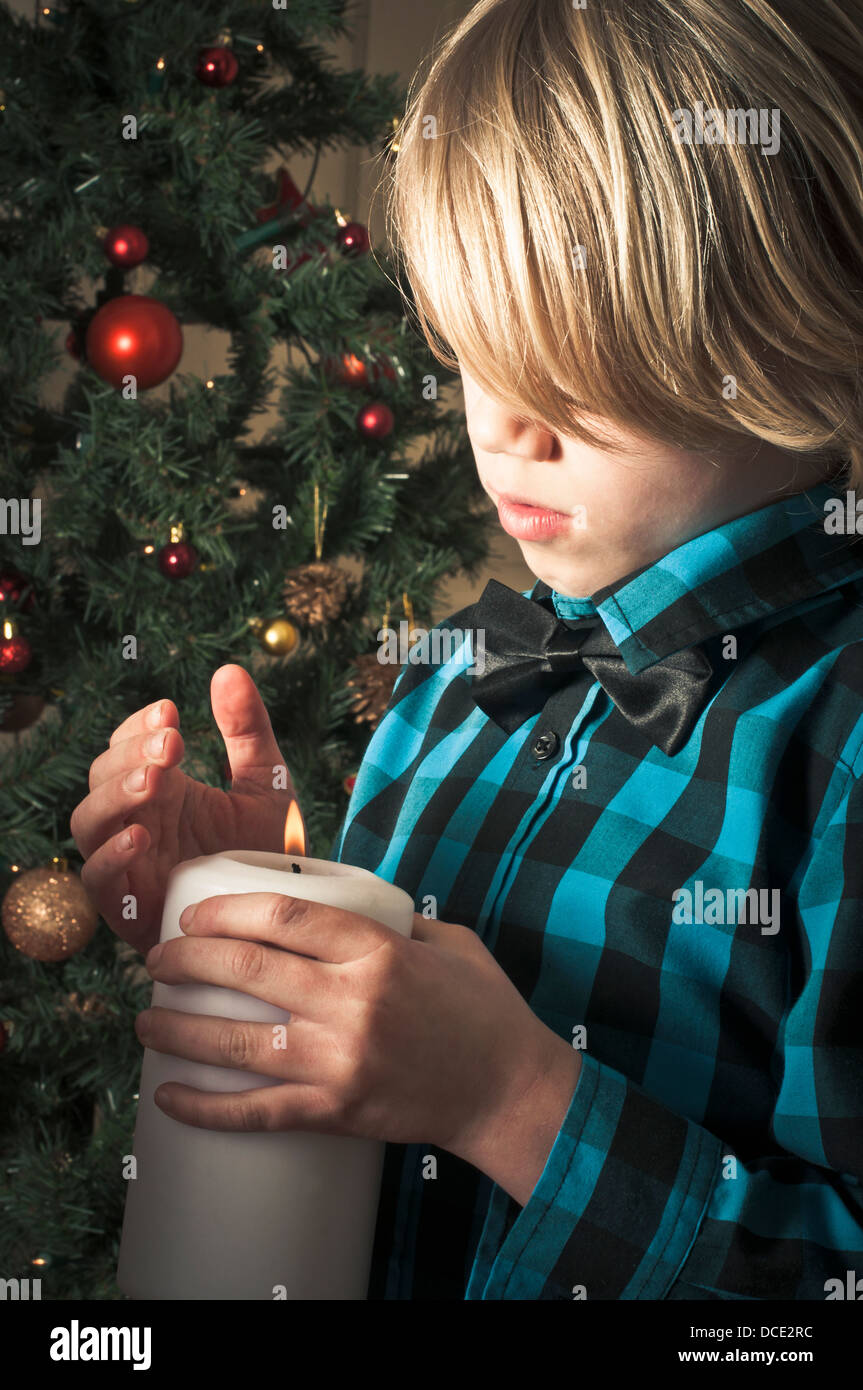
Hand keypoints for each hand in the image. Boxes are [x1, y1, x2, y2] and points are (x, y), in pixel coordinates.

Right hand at [70, 665, 296, 954]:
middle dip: (130, 753)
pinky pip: (98, 881)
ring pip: (88, 822)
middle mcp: (137, 820)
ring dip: (115, 795)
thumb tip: (229, 669)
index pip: (129, 744)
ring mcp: (128, 862)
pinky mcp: (129, 907)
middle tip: (172, 743)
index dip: (140, 725)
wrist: (282, 924)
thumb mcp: (265, 785)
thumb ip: (248, 730)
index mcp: (164, 788)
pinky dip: (112, 855)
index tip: (171, 711)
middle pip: (102, 775)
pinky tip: (141, 835)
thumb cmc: (268, 855)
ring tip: (154, 778)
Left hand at [135, 893, 578, 1173]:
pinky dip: (206, 1109)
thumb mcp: (448, 942)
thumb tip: (338, 905)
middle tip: (157, 961)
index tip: (192, 915)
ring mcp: (341, 1061)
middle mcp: (352, 1002)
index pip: (281, 916)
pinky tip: (168, 1099)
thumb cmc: (484, 1010)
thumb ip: (393, 921)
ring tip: (144, 1021)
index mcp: (377, 950)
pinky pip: (258, 1113)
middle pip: (245, 969)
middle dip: (185, 960)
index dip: (224, 911)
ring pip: (238, 1043)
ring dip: (178, 1030)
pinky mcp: (337, 1111)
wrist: (510, 1091)